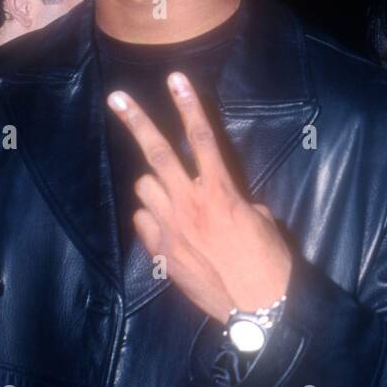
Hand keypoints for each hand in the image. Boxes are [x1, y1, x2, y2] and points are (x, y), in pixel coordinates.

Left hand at [107, 71, 292, 321]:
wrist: (259, 307)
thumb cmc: (270, 261)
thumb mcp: (262, 220)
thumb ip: (237, 199)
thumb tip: (223, 196)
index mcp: (222, 192)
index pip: (203, 138)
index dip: (189, 105)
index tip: (175, 78)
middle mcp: (191, 204)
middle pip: (158, 154)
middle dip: (136, 121)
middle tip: (117, 98)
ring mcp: (172, 229)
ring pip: (145, 187)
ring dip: (155, 183)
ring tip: (172, 193)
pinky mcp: (162, 253)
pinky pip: (145, 221)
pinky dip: (153, 217)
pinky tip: (169, 226)